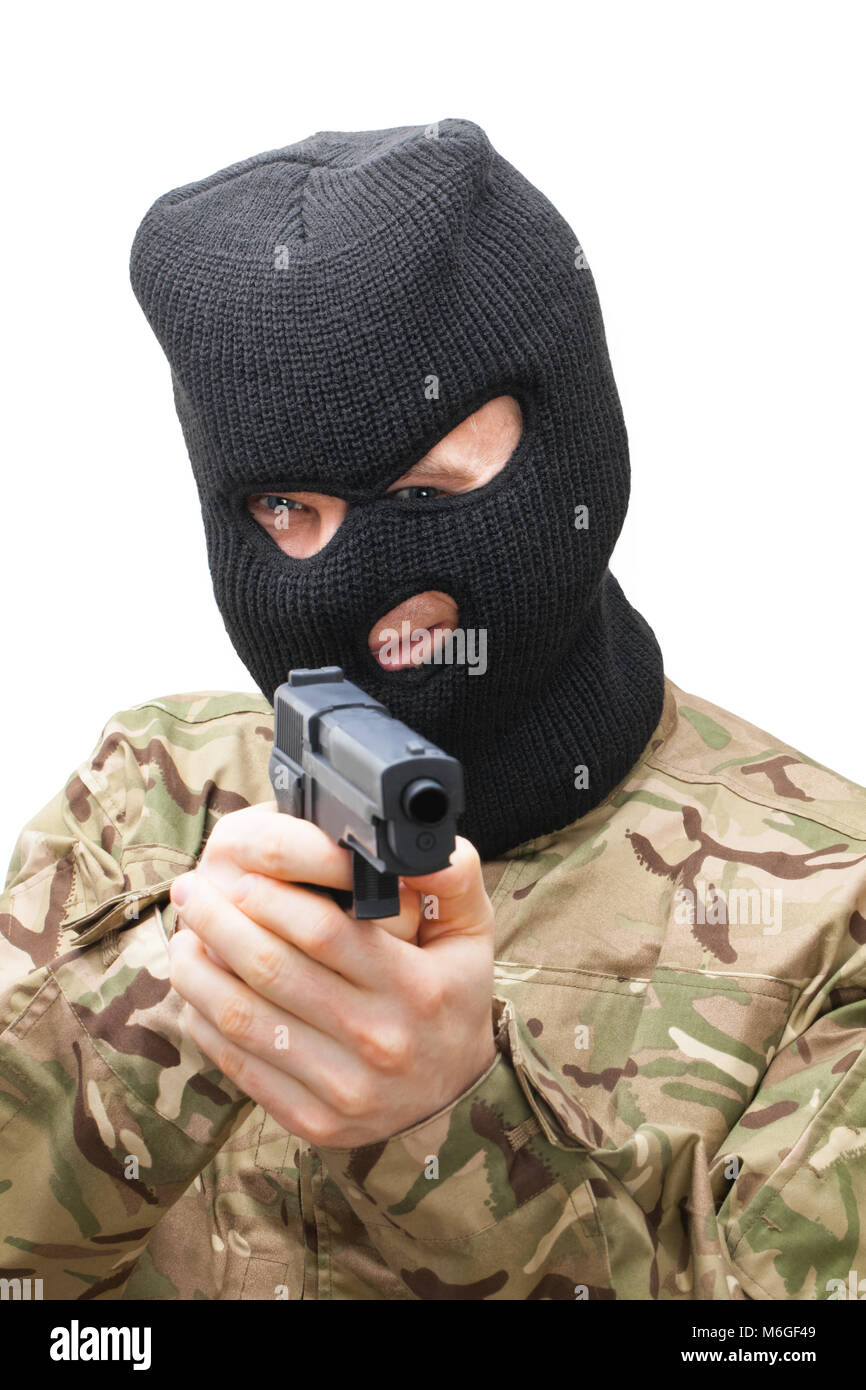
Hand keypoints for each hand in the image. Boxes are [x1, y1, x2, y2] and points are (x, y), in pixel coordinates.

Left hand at [166, 803, 496, 1147]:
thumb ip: (453, 878)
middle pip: (272, 971)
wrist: (454, 1098)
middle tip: (192, 892)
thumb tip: (418, 844)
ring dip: (198, 972)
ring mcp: (345, 1088)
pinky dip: (206, 1023)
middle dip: (218, 922)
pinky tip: (197, 991)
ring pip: (244, 1019)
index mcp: (416, 988)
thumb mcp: (471, 935)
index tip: (241, 877)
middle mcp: (380, 1040)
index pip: (325, 933)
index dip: (272, 900)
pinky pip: (240, 1065)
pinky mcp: (313, 1122)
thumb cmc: (452, 998)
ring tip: (181, 937)